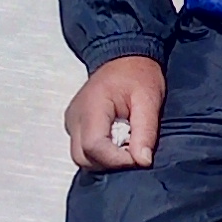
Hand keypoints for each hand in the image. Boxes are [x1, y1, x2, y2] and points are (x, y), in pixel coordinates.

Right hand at [65, 56, 167, 173]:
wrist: (125, 58)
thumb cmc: (137, 74)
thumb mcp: (149, 99)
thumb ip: (146, 131)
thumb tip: (142, 161)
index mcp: (91, 106)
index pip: (93, 147)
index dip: (117, 160)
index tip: (138, 157)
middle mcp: (75, 116)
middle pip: (83, 157)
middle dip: (110, 163)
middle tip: (134, 152)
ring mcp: (72, 122)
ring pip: (81, 157)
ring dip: (105, 160)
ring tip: (127, 146)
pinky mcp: (75, 126)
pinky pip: (83, 150)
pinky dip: (101, 154)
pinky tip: (118, 142)